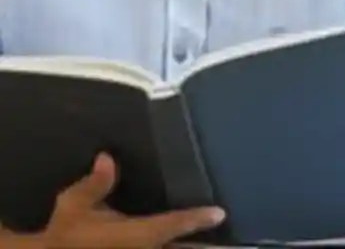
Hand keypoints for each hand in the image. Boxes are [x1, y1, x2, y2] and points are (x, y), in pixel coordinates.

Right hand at [30, 153, 223, 248]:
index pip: (172, 224)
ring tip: (215, 242)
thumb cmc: (65, 233)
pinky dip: (172, 245)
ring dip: (189, 246)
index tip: (218, 213)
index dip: (195, 219)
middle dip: (204, 246)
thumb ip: (95, 184)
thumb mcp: (74, 205)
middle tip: (227, 239)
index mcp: (135, 235)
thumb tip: (107, 158)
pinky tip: (183, 242)